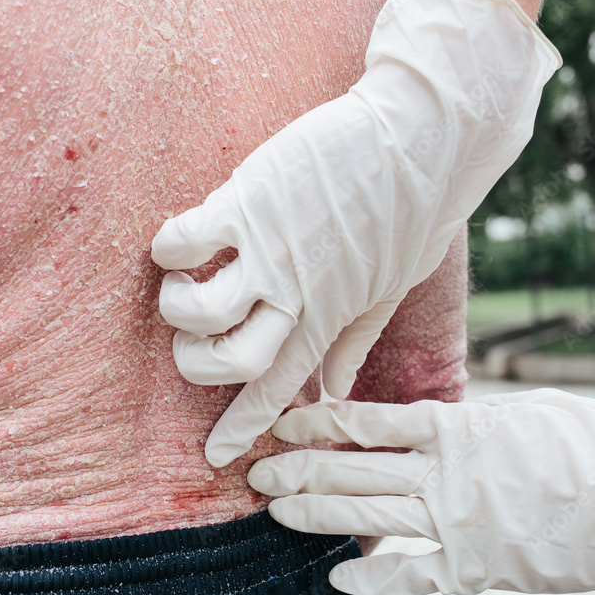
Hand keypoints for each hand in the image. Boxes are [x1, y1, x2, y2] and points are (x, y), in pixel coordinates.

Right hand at [150, 0, 560, 466]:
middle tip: (192, 337)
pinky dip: (169, 249)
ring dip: (177, 306)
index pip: (275, 391)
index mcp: (326, 319)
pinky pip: (187, 244)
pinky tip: (178, 238)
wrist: (424, 138)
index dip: (240, 428)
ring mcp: (268, 252)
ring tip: (182, 283)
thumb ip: (357, 339)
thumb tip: (340, 387)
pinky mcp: (249, 204)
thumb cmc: (416, 210)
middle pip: (227, 364)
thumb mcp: (393, 288)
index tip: (214, 455)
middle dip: (196, 363)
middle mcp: (294, 296)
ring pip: (200, 312)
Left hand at [247, 389, 594, 594]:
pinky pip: (412, 576)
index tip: (281, 423)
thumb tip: (437, 422)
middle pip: (351, 470)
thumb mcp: (529, 411)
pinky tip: (337, 578)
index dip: (316, 424)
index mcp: (455, 428)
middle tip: (256, 472)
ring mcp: (455, 524)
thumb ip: (473, 419)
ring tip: (274, 510)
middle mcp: (443, 474)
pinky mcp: (476, 569)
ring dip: (314, 514)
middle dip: (297, 470)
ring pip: (366, 518)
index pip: (365, 423)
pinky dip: (374, 578)